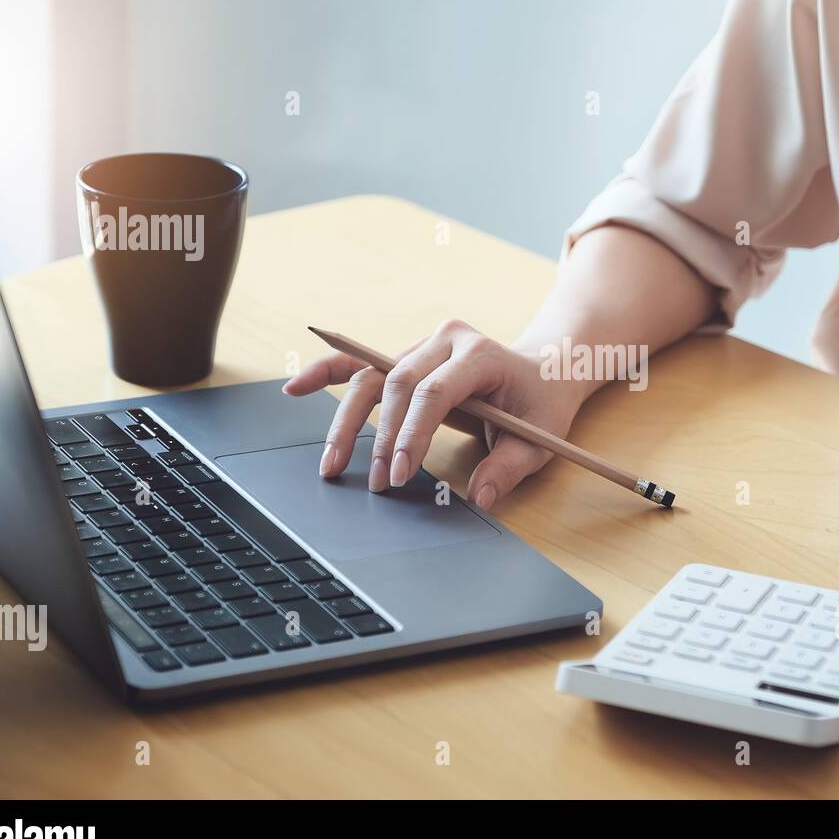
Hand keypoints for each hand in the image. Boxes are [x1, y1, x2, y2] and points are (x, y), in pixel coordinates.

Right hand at [282, 319, 585, 509]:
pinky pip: (361, 363)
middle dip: (383, 438)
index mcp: (480, 353)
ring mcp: (422, 345)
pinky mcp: (407, 358)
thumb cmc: (541, 404)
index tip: (402, 474)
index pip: (434, 391)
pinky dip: (328, 372)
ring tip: (332, 464)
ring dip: (347, 421)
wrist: (543, 371)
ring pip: (372, 377)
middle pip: (397, 384)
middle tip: (379, 484)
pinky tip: (296, 387)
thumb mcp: (539, 437)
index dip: (412, 433)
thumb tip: (480, 498)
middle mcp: (446, 340)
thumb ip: (510, 466)